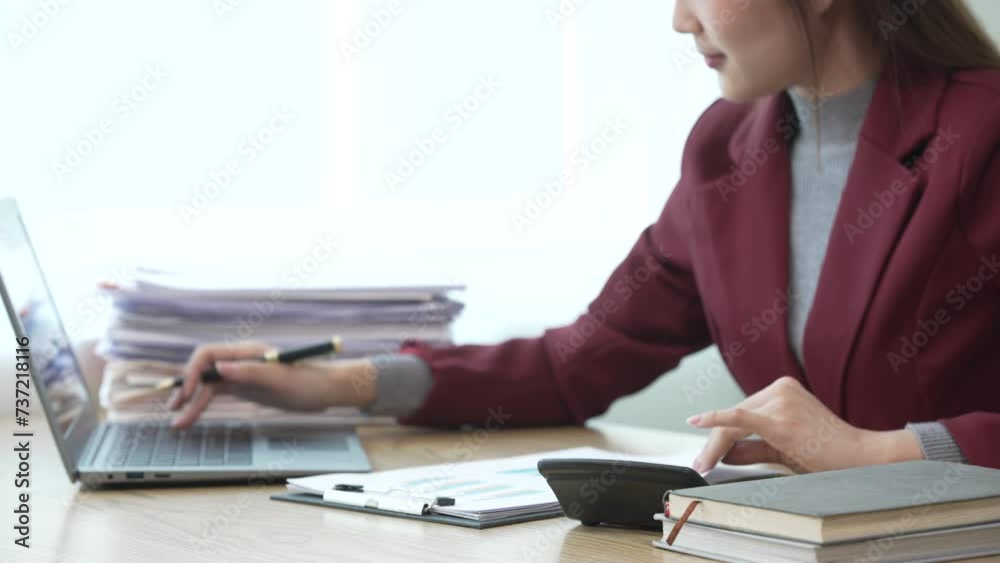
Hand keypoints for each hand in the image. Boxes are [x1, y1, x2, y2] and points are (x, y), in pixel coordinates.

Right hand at [168, 341, 377, 427]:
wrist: (326, 390)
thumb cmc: (308, 381)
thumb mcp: (280, 378)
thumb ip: (250, 370)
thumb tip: (220, 368)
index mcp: (247, 351)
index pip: (208, 354)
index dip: (192, 372)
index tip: (186, 393)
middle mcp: (240, 360)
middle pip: (202, 370)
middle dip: (185, 388)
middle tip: (173, 410)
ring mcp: (240, 374)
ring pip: (206, 385)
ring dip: (190, 402)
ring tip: (177, 423)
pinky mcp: (244, 387)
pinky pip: (215, 394)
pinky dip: (201, 406)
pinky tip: (191, 418)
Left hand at [686, 376, 922, 472]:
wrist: (861, 456)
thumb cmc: (826, 453)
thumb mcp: (782, 447)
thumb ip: (751, 449)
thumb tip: (721, 454)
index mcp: (781, 389)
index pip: (740, 412)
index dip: (718, 434)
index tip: (706, 454)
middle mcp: (779, 389)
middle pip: (733, 418)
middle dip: (713, 443)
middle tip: (699, 465)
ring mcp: (781, 401)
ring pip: (733, 424)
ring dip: (714, 446)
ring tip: (704, 465)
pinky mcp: (781, 420)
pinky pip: (739, 418)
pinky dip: (716, 420)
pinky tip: (696, 422)